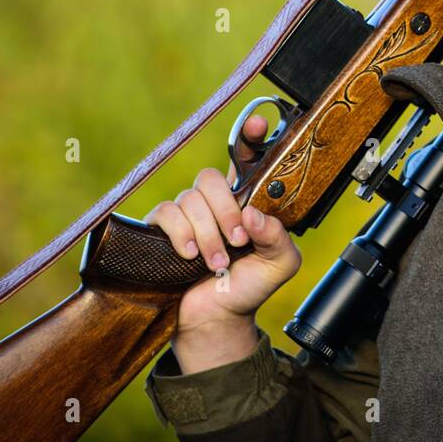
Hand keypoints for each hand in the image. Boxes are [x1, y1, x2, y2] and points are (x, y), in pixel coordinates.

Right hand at [145, 113, 301, 372]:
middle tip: (237, 241)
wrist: (217, 318)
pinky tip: (191, 255)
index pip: (246, 158)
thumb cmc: (249, 286)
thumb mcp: (280, 264)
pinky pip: (167, 214)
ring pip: (191, 199)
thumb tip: (254, 216)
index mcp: (246, 201)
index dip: (250, 136)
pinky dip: (182, 234)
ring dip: (208, 234)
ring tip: (216, 263)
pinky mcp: (163, 229)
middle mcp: (215, 201)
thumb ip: (278, 237)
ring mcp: (188, 213)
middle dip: (225, 210)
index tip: (259, 123)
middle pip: (211, 176)